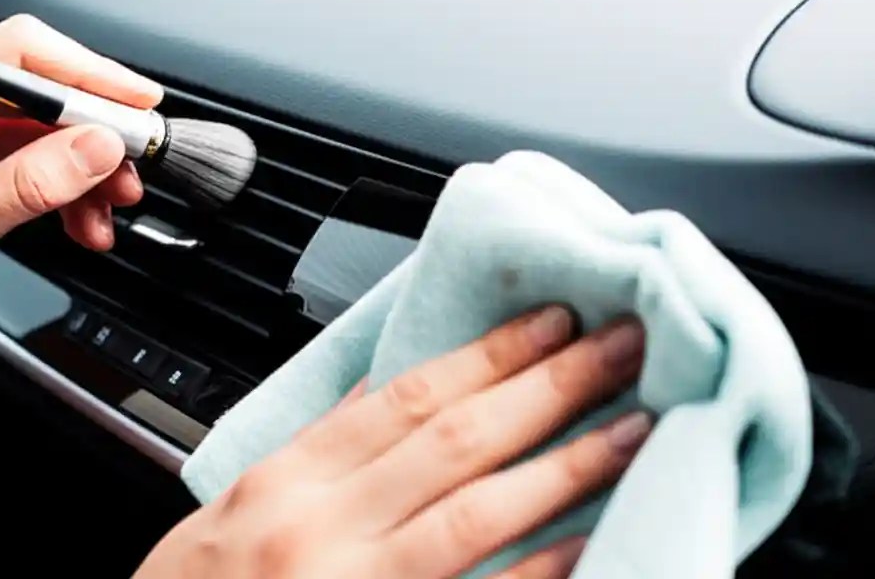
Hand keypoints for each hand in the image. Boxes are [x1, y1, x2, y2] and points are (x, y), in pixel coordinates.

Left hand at [0, 14, 161, 363]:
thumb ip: (28, 184)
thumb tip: (97, 148)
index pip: (21, 55)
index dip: (90, 74)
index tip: (138, 105)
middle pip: (40, 89)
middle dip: (96, 130)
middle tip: (134, 166)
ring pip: (42, 129)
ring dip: (84, 167)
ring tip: (111, 204)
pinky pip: (28, 161)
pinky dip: (62, 189)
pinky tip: (81, 220)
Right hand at [134, 307, 650, 578]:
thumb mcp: (242, 506)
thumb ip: (322, 448)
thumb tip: (396, 388)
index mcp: (288, 480)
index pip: (408, 397)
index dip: (490, 354)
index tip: (552, 321)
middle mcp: (324, 529)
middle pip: (458, 440)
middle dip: (550, 385)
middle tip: (622, 345)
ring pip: (477, 512)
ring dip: (566, 464)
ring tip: (632, 426)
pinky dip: (538, 569)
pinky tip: (591, 539)